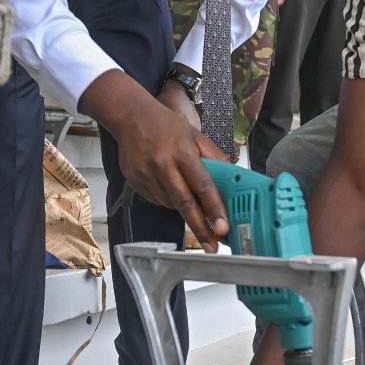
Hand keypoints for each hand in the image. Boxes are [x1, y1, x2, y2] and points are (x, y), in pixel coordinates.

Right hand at [81, 71, 228, 249]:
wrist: (131, 117)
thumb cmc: (166, 125)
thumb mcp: (195, 135)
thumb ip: (214, 158)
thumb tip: (233, 180)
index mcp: (182, 152)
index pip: (203, 185)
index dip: (214, 209)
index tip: (223, 227)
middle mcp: (163, 165)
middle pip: (185, 204)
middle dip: (200, 228)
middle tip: (212, 246)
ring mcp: (146, 175)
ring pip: (170, 204)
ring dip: (184, 210)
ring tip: (188, 200)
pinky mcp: (135, 182)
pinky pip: (157, 201)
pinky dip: (168, 201)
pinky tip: (169, 186)